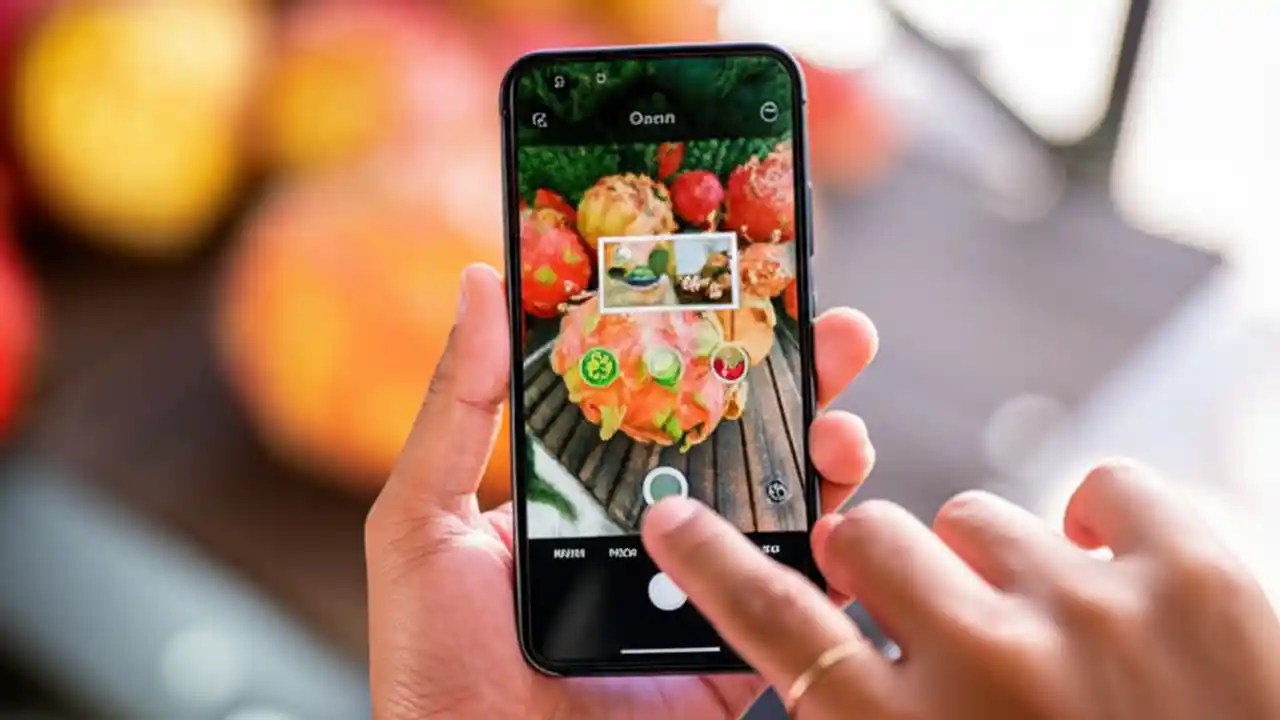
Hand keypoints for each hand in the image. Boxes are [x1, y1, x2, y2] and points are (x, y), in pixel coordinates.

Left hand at [364, 264, 880, 718]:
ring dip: (831, 457)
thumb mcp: (423, 519)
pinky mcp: (732, 653)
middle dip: (800, 383)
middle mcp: (652, 529)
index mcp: (587, 488)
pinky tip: (849, 519)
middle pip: (742, 440)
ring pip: (787, 511)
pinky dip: (839, 560)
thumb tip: (480, 281)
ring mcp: (698, 589)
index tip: (757, 287)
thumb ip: (457, 406)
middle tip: (839, 333)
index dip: (714, 343)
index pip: (663, 397)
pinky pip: (796, 602)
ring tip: (844, 424)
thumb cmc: (433, 659)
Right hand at [644, 462, 1279, 718]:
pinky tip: (1114, 587)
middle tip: (927, 621)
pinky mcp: (1195, 576)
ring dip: (993, 573)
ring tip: (1049, 641)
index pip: (767, 620)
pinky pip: (1104, 487)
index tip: (680, 520)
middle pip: (865, 536)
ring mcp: (1093, 609)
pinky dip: (1097, 528)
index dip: (710, 560)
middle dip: (880, 573)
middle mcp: (984, 664)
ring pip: (978, 515)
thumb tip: (827, 672)